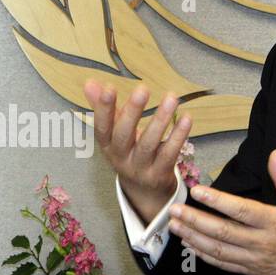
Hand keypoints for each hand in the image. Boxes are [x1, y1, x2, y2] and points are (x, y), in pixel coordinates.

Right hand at [83, 80, 190, 223]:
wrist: (144, 192)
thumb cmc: (128, 153)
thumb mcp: (114, 134)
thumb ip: (104, 108)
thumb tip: (90, 82)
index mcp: (107, 146)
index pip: (101, 127)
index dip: (103, 109)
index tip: (109, 88)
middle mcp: (121, 158)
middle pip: (123, 135)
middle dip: (132, 112)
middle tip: (142, 89)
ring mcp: (141, 168)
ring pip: (149, 144)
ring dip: (160, 120)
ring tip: (171, 98)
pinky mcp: (160, 174)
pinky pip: (170, 153)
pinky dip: (178, 136)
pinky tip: (186, 118)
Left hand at [166, 148, 275, 274]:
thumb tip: (274, 154)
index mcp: (275, 222)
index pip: (241, 210)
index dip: (218, 201)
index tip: (197, 191)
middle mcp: (261, 243)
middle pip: (223, 232)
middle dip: (195, 220)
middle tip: (173, 210)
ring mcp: (254, 260)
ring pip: (218, 250)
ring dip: (193, 237)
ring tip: (174, 225)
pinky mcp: (250, 271)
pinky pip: (223, 264)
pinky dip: (204, 255)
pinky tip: (190, 244)